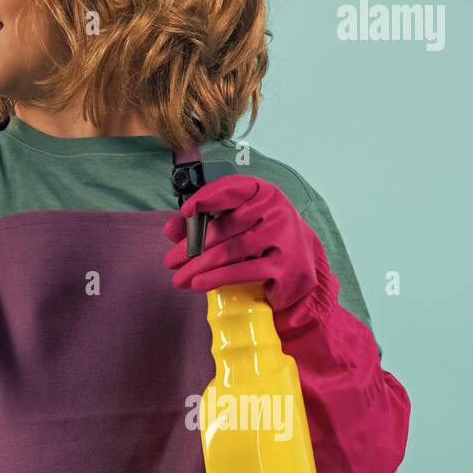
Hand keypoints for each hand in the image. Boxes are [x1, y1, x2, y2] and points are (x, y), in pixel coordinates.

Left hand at [162, 174, 324, 315]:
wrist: (302, 264)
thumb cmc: (261, 238)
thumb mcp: (236, 225)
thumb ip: (203, 222)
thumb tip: (170, 229)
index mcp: (263, 193)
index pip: (231, 189)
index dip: (206, 198)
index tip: (185, 212)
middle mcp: (276, 211)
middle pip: (225, 226)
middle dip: (192, 245)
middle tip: (170, 260)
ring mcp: (283, 238)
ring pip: (231, 250)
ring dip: (199, 266)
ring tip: (179, 278)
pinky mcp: (284, 267)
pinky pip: (244, 270)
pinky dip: (218, 277)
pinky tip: (199, 283)